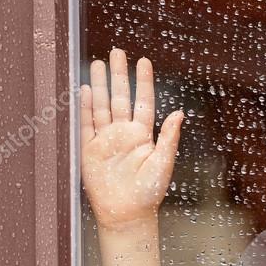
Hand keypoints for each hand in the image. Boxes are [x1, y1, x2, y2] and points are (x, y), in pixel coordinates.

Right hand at [80, 48, 184, 230]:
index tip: (143, 61)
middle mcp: (124, 134)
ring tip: (97, 63)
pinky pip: (86, 124)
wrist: (126, 213)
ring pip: (102, 106)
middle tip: (117, 52)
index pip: (143, 102)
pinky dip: (85, 107)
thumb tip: (180, 113)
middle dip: (119, 75)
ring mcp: (106, 140)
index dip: (143, 82)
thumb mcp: (164, 163)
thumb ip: (169, 137)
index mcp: (144, 135)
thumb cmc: (149, 192)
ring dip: (100, 85)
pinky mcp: (89, 150)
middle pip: (120, 97)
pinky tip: (85, 90)